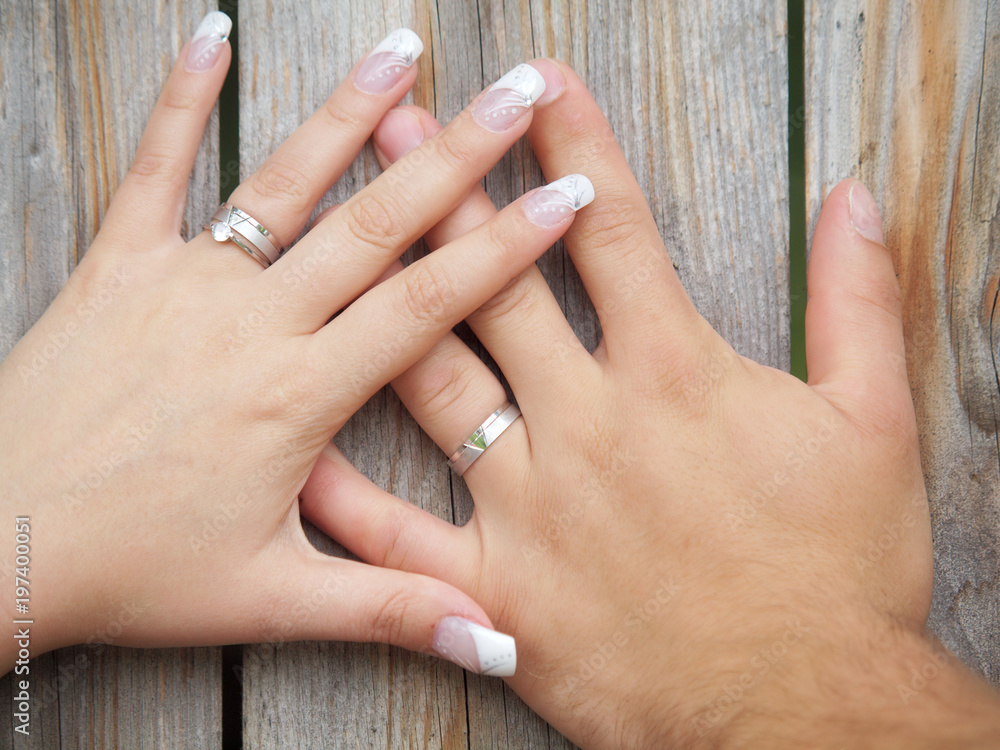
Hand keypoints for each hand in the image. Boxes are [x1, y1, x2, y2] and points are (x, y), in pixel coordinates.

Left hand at [0, 18, 579, 676]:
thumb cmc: (133, 572)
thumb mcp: (271, 598)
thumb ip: (388, 607)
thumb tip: (494, 642)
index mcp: (299, 397)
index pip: (428, 305)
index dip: (504, 248)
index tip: (566, 196)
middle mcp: (251, 323)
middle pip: (376, 223)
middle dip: (457, 152)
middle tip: (517, 93)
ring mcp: (181, 284)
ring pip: (281, 183)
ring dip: (347, 112)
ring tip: (402, 49)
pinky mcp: (116, 268)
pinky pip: (151, 169)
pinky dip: (180, 100)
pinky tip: (212, 34)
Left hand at [303, 61, 999, 746]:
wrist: (804, 712)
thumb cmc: (843, 574)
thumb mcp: (876, 423)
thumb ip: (858, 300)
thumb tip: (852, 196)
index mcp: (675, 375)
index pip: (611, 230)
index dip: (573, 145)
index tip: (538, 81)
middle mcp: (589, 423)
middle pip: (498, 283)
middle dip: (449, 192)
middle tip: (401, 119)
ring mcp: (531, 503)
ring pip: (437, 378)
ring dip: (387, 294)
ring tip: (344, 226)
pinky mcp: (498, 585)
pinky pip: (398, 532)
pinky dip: (346, 488)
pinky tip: (300, 442)